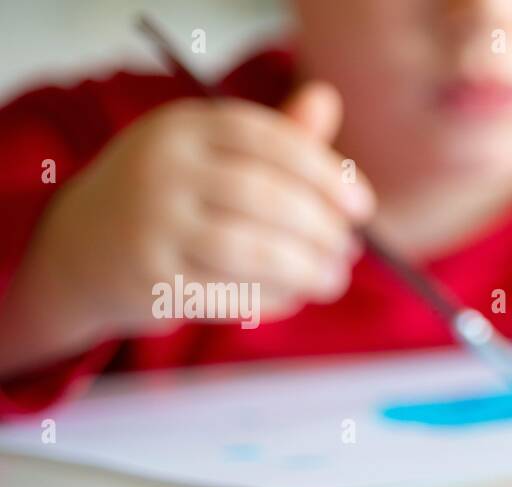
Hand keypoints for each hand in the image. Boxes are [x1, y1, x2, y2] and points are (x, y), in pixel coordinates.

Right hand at [22, 81, 373, 341]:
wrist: (83, 247)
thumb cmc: (173, 196)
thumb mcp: (213, 155)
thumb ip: (275, 136)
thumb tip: (326, 98)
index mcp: (183, 127)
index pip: (267, 139)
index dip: (325, 173)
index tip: (362, 207)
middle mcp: (162, 169)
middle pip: (263, 196)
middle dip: (320, 229)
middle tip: (348, 250)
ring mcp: (152, 226)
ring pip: (249, 251)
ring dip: (304, 270)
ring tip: (331, 279)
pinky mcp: (152, 281)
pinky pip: (229, 293)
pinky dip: (273, 298)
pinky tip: (294, 297)